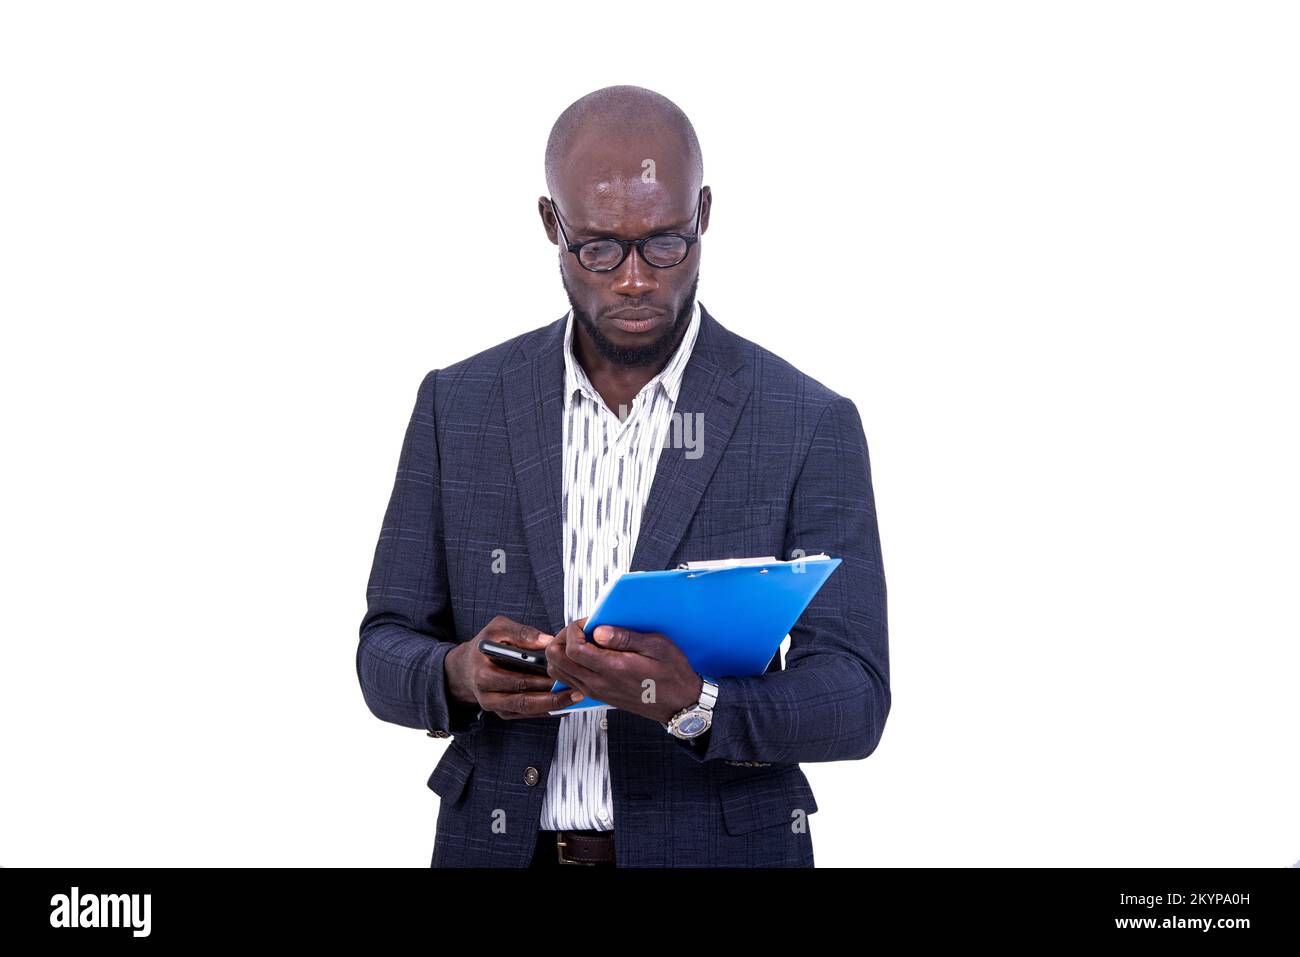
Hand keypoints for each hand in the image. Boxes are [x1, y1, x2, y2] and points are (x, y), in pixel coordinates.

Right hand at [447, 615, 584, 718]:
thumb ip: (521, 632)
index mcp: (483, 673)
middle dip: (552, 696)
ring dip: (553, 706)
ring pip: (527, 710)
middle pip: (524, 700)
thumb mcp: (497, 628)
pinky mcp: (504, 713)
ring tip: (575, 698)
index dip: (540, 680)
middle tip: (576, 689)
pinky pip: (528, 715)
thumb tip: (546, 641)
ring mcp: (495, 707)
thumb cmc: (484, 645)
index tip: (562, 676)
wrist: (467, 667)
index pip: (517, 680)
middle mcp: (487, 695)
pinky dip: (548, 711)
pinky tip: (566, 706)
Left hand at [545, 616, 703, 723]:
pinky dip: (567, 665)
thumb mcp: (656, 646)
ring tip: (581, 640)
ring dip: (562, 652)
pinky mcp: (596, 695)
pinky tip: (584, 655)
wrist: (679, 703)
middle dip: (562, 638)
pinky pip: (568, 681)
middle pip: (557, 660)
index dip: (574, 630)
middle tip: (580, 628)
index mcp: (613, 669)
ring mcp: (595, 691)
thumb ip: (624, 637)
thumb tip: (598, 630)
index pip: (572, 649)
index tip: (589, 622)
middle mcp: (598, 683)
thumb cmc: (672, 674)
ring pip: (558, 672)